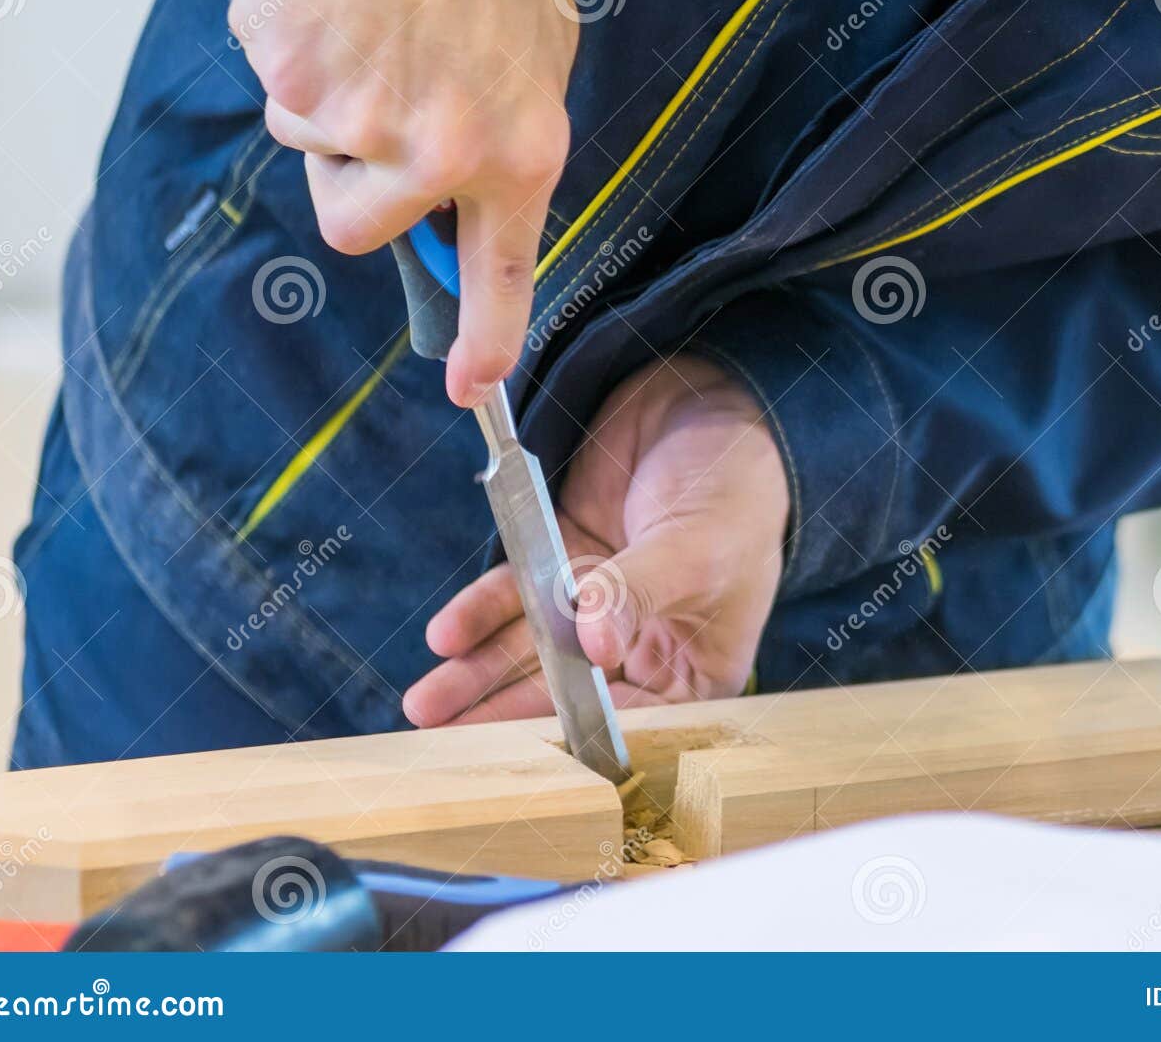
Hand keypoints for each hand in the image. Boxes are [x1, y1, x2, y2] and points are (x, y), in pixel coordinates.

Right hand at [229, 0, 577, 407]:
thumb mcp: (536, 55)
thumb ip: (503, 141)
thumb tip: (458, 204)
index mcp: (517, 152)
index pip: (500, 273)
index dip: (487, 338)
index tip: (473, 388)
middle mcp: (438, 156)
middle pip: (355, 227)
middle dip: (352, 182)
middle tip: (379, 109)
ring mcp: (359, 122)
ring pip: (310, 154)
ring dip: (325, 109)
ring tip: (370, 33)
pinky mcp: (293, 79)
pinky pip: (276, 91)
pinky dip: (294, 58)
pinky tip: (335, 8)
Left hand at [402, 356, 789, 724]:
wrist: (708, 405)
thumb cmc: (734, 489)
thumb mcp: (695, 548)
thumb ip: (636, 594)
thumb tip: (595, 644)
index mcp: (695, 669)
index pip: (629, 719)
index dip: (573, 736)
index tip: (520, 756)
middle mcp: (643, 646)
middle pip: (566, 693)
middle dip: (504, 714)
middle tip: (447, 740)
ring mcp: (598, 604)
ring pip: (531, 649)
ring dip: (476, 673)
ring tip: (426, 701)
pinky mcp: (564, 562)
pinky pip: (515, 595)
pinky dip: (480, 612)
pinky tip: (447, 632)